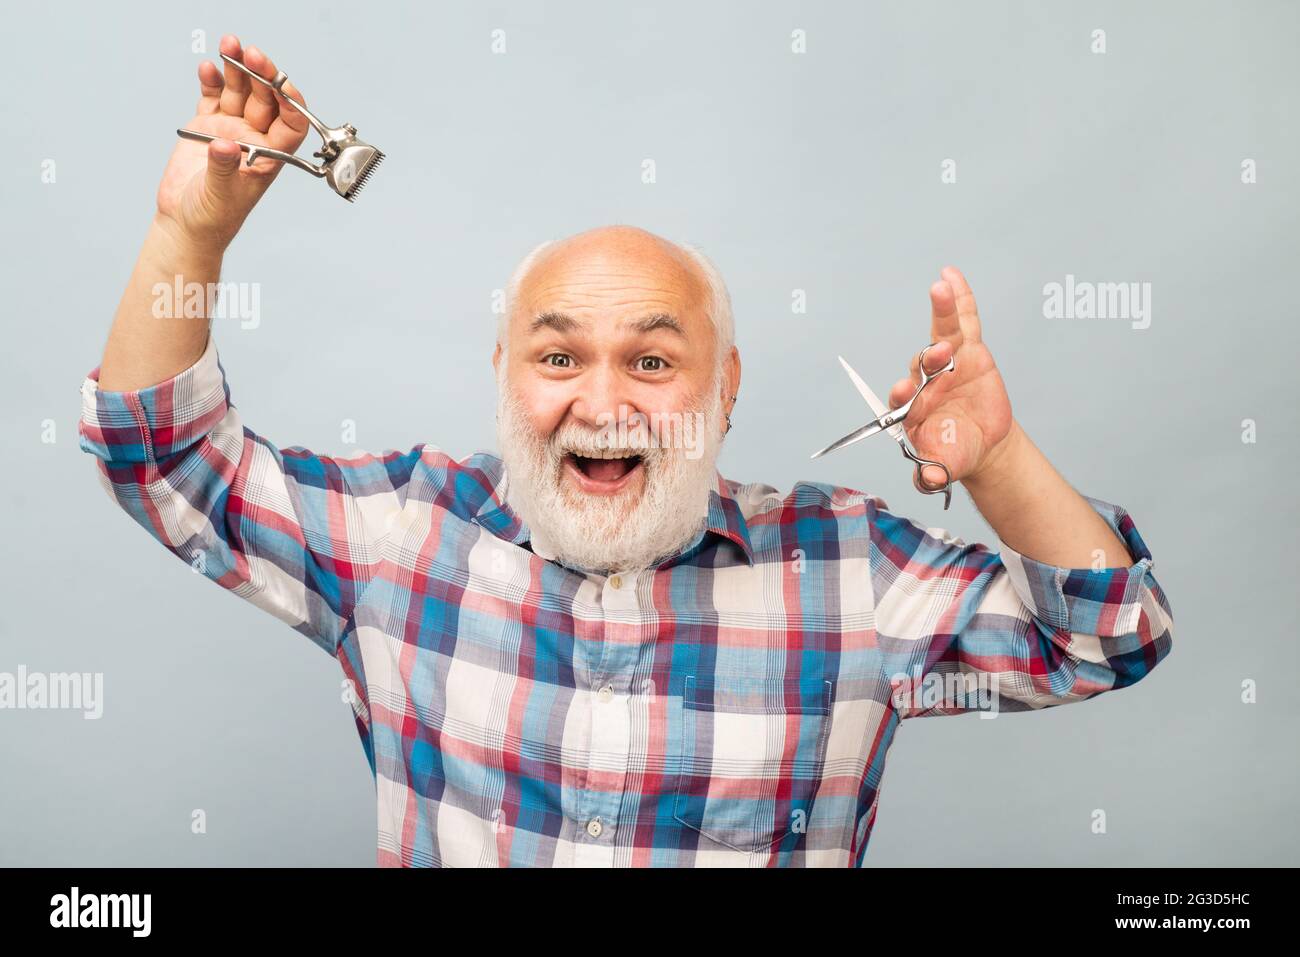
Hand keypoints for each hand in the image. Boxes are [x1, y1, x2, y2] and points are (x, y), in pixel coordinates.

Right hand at [154, 35, 310, 252]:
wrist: (184, 223)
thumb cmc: (213, 217)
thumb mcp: (221, 195)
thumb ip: (223, 168)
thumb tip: (225, 144)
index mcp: (271, 155)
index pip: (291, 123)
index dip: (290, 102)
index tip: (281, 84)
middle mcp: (254, 138)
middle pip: (265, 99)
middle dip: (261, 74)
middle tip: (251, 53)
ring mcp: (231, 130)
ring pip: (240, 92)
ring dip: (237, 68)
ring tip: (230, 45)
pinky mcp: (206, 128)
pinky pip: (213, 97)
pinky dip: (212, 81)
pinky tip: (209, 67)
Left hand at [886, 267, 1015, 488]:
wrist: (980, 442)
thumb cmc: (955, 452)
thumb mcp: (945, 467)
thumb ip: (932, 474)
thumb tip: (928, 480)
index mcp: (912, 407)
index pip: (901, 396)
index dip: (901, 392)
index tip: (903, 390)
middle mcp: (925, 380)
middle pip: (922, 362)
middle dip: (928, 357)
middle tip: (937, 353)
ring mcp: (947, 361)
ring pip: (941, 334)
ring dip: (941, 313)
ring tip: (940, 290)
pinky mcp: (970, 349)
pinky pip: (963, 320)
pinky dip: (959, 299)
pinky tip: (950, 276)